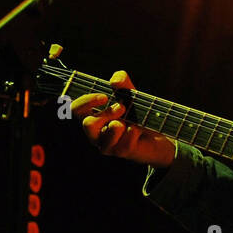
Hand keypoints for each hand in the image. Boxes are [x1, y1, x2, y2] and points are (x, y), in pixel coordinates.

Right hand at [55, 44, 177, 168]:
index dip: (86, 102)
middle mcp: (95, 132)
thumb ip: (121, 81)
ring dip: (119, 125)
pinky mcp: (121, 152)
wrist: (156, 131)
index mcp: (91, 116)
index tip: (104, 97)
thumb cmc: (135, 111)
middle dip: (106, 114)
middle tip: (121, 107)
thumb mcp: (129, 92)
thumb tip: (115, 80)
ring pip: (106, 137)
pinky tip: (139, 129)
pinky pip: (126, 142)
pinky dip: (135, 131)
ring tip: (131, 121)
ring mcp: (107, 144)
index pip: (76, 109)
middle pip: (88, 125)